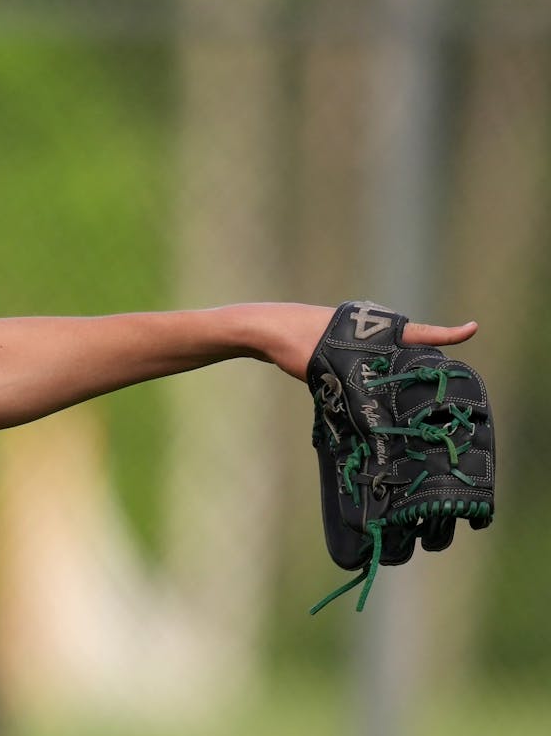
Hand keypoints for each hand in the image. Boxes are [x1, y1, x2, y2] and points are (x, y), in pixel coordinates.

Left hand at [238, 303, 477, 381]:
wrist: (262, 330)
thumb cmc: (293, 346)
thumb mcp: (326, 369)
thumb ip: (350, 385)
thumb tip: (369, 411)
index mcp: (370, 327)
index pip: (418, 331)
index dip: (447, 334)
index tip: (473, 329)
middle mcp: (365, 324)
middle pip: (402, 342)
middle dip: (416, 360)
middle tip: (430, 379)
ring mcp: (350, 328)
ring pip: (381, 349)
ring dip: (389, 365)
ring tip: (396, 388)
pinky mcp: (335, 336)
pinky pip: (361, 352)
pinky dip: (368, 365)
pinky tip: (363, 382)